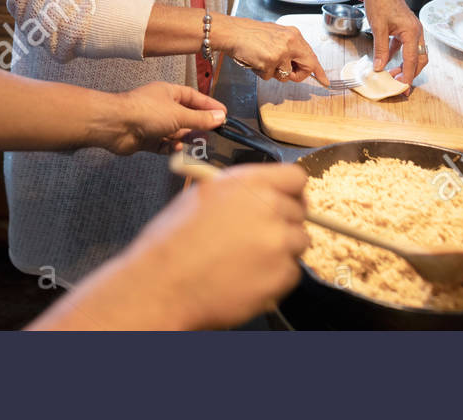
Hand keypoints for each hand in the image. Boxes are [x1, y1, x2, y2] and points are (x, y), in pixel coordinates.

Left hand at [101, 82, 226, 155]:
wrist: (116, 126)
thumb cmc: (145, 112)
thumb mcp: (179, 114)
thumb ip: (200, 118)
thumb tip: (219, 117)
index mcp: (169, 93)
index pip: (194, 97)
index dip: (208, 106)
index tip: (222, 114)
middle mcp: (161, 107)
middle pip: (185, 116)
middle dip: (198, 125)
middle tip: (212, 133)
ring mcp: (153, 123)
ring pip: (175, 132)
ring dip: (185, 138)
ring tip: (196, 142)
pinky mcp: (146, 139)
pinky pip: (164, 144)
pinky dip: (171, 147)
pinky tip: (177, 148)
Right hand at [124, 163, 309, 328]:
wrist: (163, 285)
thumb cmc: (172, 242)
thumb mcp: (202, 195)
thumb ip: (239, 191)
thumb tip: (258, 195)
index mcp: (248, 183)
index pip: (295, 178)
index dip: (291, 192)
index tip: (285, 202)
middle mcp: (268, 208)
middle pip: (298, 212)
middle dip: (282, 223)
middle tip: (258, 237)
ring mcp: (278, 243)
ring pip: (298, 243)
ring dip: (280, 251)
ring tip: (246, 260)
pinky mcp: (281, 276)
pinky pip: (291, 273)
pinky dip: (275, 277)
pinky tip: (246, 278)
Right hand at [215, 15, 328, 85]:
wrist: (232, 32)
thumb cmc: (249, 34)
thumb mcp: (276, 35)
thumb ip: (289, 47)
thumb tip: (297, 63)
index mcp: (293, 35)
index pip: (312, 56)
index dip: (319, 71)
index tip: (325, 81)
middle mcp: (290, 42)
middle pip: (306, 67)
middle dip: (297, 75)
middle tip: (286, 72)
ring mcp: (280, 53)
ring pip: (285, 75)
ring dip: (273, 73)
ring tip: (262, 60)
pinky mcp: (269, 62)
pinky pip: (269, 77)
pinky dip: (261, 73)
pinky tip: (255, 61)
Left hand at [354, 0, 428, 85]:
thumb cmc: (379, 2)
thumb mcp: (378, 27)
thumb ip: (381, 49)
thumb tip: (380, 67)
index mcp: (412, 31)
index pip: (412, 59)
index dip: (407, 75)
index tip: (402, 87)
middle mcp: (417, 31)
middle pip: (420, 59)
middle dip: (411, 73)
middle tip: (399, 86)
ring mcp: (413, 30)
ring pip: (415, 54)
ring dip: (407, 66)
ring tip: (393, 75)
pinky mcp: (406, 28)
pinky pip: (407, 46)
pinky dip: (401, 56)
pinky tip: (389, 61)